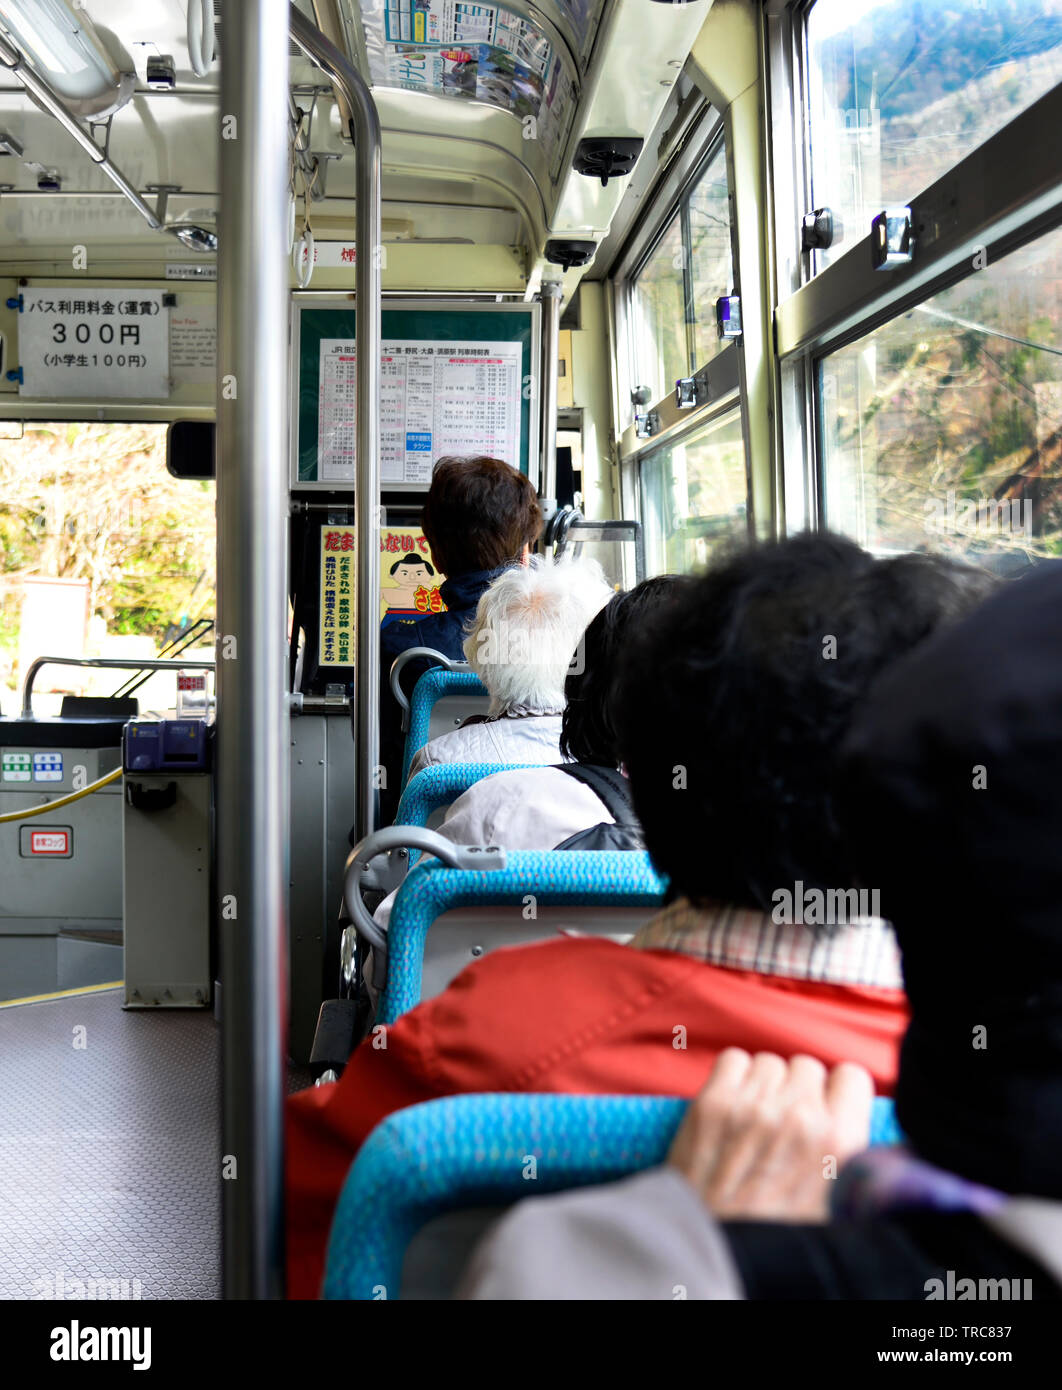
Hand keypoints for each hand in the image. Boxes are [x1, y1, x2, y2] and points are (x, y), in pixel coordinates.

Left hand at [667, 1049, 872, 1221]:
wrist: (715, 1251)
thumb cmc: (777, 1234)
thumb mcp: (838, 1201)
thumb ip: (847, 1151)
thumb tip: (846, 1116)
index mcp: (838, 1141)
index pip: (851, 1076)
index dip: (837, 1092)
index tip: (825, 1108)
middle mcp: (798, 1116)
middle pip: (807, 1066)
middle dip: (798, 1090)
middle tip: (785, 1123)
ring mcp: (753, 1106)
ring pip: (769, 1062)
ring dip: (765, 1085)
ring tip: (755, 1121)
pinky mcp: (713, 1103)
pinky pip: (734, 1059)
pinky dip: (733, 1078)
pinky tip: (732, 1109)